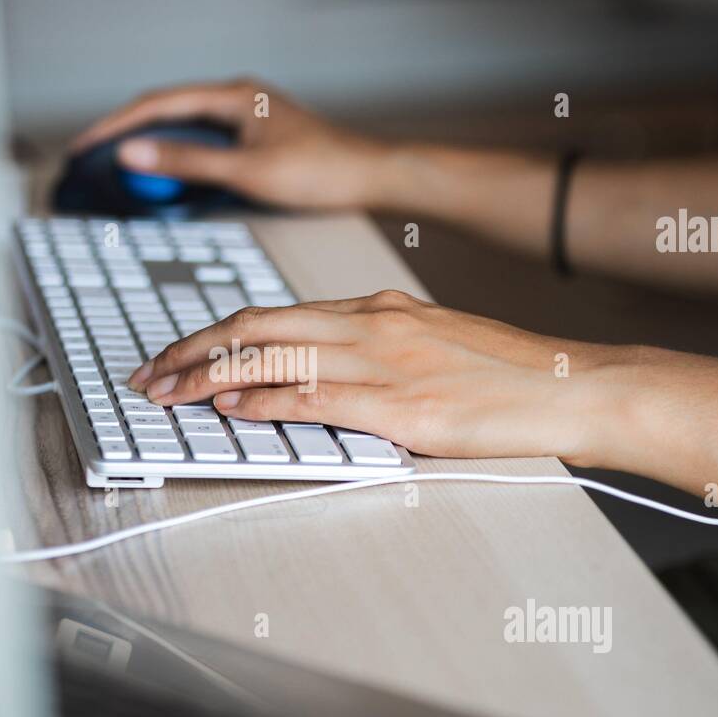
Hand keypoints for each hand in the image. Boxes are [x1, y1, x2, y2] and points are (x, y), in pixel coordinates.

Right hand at [69, 77, 387, 209]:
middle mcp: (238, 99)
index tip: (83, 147)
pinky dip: (179, 158)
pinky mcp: (256, 137)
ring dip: (152, 148)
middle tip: (91, 159)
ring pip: (185, 128)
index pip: (157, 105)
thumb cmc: (320, 171)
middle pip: (166, 112)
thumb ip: (186, 164)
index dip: (114, 127)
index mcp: (233, 96)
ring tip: (118, 170)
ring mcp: (247, 117)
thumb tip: (133, 155)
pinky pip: (204, 142)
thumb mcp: (244, 171)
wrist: (371, 177)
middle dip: (126, 135)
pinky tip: (166, 178)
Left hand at [127, 290, 617, 460]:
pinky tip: (231, 409)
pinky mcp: (399, 406)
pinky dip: (262, 402)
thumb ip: (370, 354)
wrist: (567, 387)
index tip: (177, 353)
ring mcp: (382, 361)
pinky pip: (313, 396)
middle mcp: (369, 323)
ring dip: (207, 378)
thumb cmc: (503, 375)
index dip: (212, 333)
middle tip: (150, 374)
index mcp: (373, 307)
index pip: (271, 312)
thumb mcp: (427, 345)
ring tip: (168, 395)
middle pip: (254, 325)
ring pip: (271, 356)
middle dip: (190, 350)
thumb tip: (312, 379)